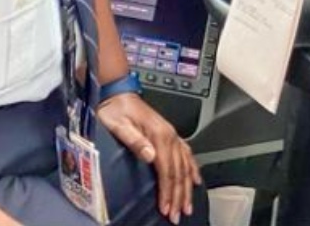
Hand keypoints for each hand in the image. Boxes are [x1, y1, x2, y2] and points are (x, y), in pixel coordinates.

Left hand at [96, 93, 201, 223]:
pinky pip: (186, 154)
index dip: (167, 191)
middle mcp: (170, 136)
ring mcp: (172, 135)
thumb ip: (134, 140)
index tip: (166, 209)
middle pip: (178, 172)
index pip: (167, 170)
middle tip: (177, 215)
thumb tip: (150, 156)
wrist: (116, 95)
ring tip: (187, 206)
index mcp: (159, 134)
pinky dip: (192, 169)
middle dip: (178, 196)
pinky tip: (195, 180)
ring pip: (185, 166)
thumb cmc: (114, 110)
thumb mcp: (118, 125)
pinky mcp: (170, 135)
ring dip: (186, 188)